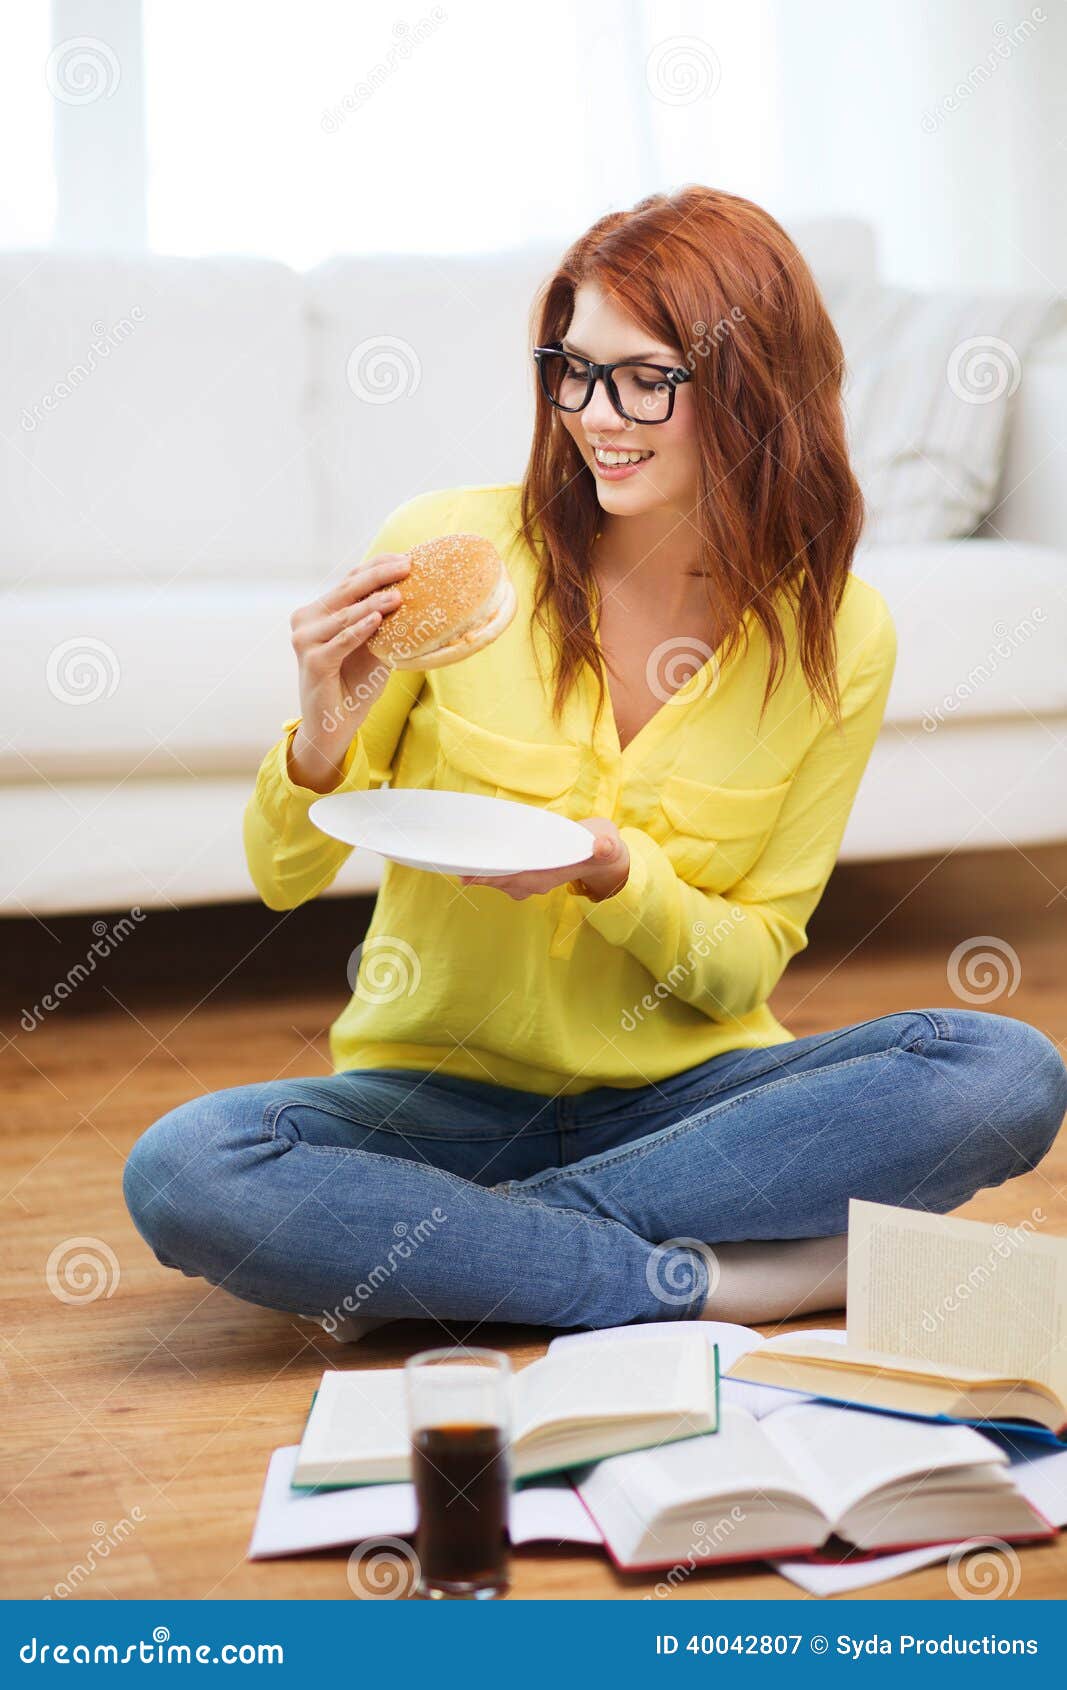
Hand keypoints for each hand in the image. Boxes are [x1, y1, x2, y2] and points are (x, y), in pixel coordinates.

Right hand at [287, 552, 411, 791]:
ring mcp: (305, 640)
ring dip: (373, 603)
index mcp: (318, 611)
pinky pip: (340, 641)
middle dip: (378, 576)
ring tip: (398, 595)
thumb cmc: (355, 684)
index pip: (349, 580)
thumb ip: (382, 620)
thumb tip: (415, 594)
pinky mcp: (311, 661)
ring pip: (345, 615)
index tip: (405, 557)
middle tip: (406, 566)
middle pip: (346, 590)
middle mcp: (306, 620)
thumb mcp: (373, 645)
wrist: (335, 724)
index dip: (376, 567)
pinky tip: (377, 619)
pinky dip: (359, 630)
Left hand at [458, 817, 629, 900]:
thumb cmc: (599, 849)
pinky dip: (485, 865)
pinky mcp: (524, 871)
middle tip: (452, 864)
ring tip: (456, 861)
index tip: (469, 873)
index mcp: (547, 875)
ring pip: (497, 877)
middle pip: (499, 880)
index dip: (491, 875)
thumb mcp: (607, 846)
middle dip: (476, 874)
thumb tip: (602, 846)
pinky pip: (499, 871)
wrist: (602, 858)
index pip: (514, 877)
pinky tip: (471, 857)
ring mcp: (528, 879)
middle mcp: (534, 882)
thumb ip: (605, 847)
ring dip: (477, 871)